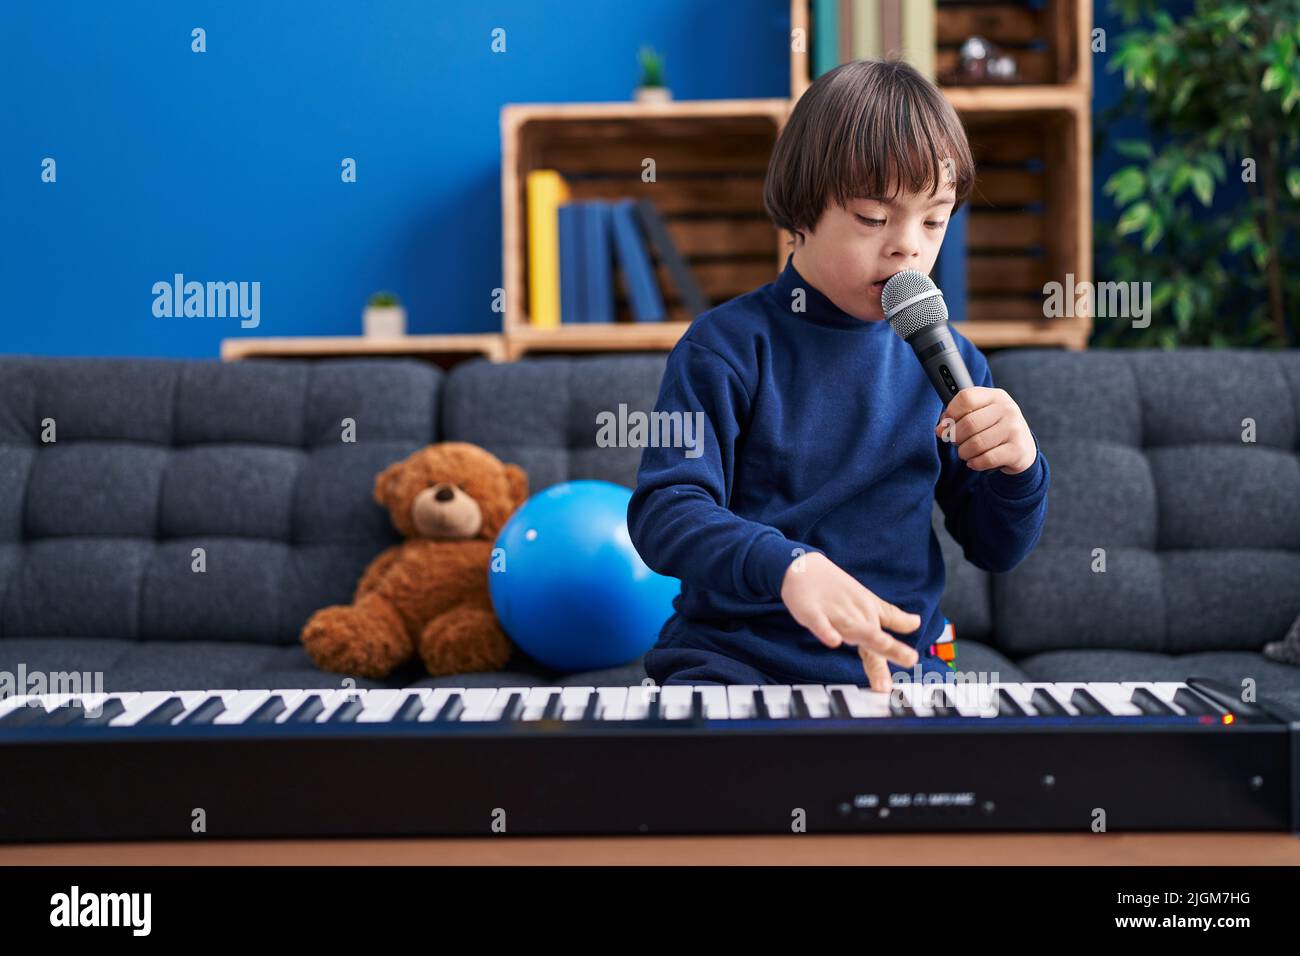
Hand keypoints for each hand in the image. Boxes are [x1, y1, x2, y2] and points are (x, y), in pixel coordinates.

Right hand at [780, 552, 919, 691]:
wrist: (805, 567)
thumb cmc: (837, 590)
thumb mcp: (867, 603)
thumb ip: (891, 617)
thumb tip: (916, 623)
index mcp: (867, 616)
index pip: (883, 640)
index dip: (897, 653)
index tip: (913, 662)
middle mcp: (853, 616)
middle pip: (872, 636)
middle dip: (890, 648)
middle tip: (910, 659)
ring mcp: (832, 614)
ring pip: (850, 627)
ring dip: (867, 636)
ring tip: (883, 644)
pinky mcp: (811, 611)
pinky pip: (819, 623)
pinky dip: (825, 631)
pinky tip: (833, 641)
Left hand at [935, 386, 1036, 474]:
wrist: (1023, 447)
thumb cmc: (994, 428)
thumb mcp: (980, 414)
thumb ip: (958, 416)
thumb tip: (940, 429)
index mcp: (996, 396)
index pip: (966, 398)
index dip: (951, 413)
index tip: (947, 424)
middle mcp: (1007, 409)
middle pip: (969, 423)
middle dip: (955, 437)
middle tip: (956, 442)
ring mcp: (1014, 429)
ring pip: (976, 443)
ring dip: (964, 452)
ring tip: (965, 453)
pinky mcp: (1017, 449)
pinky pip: (986, 459)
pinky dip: (975, 463)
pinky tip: (974, 462)